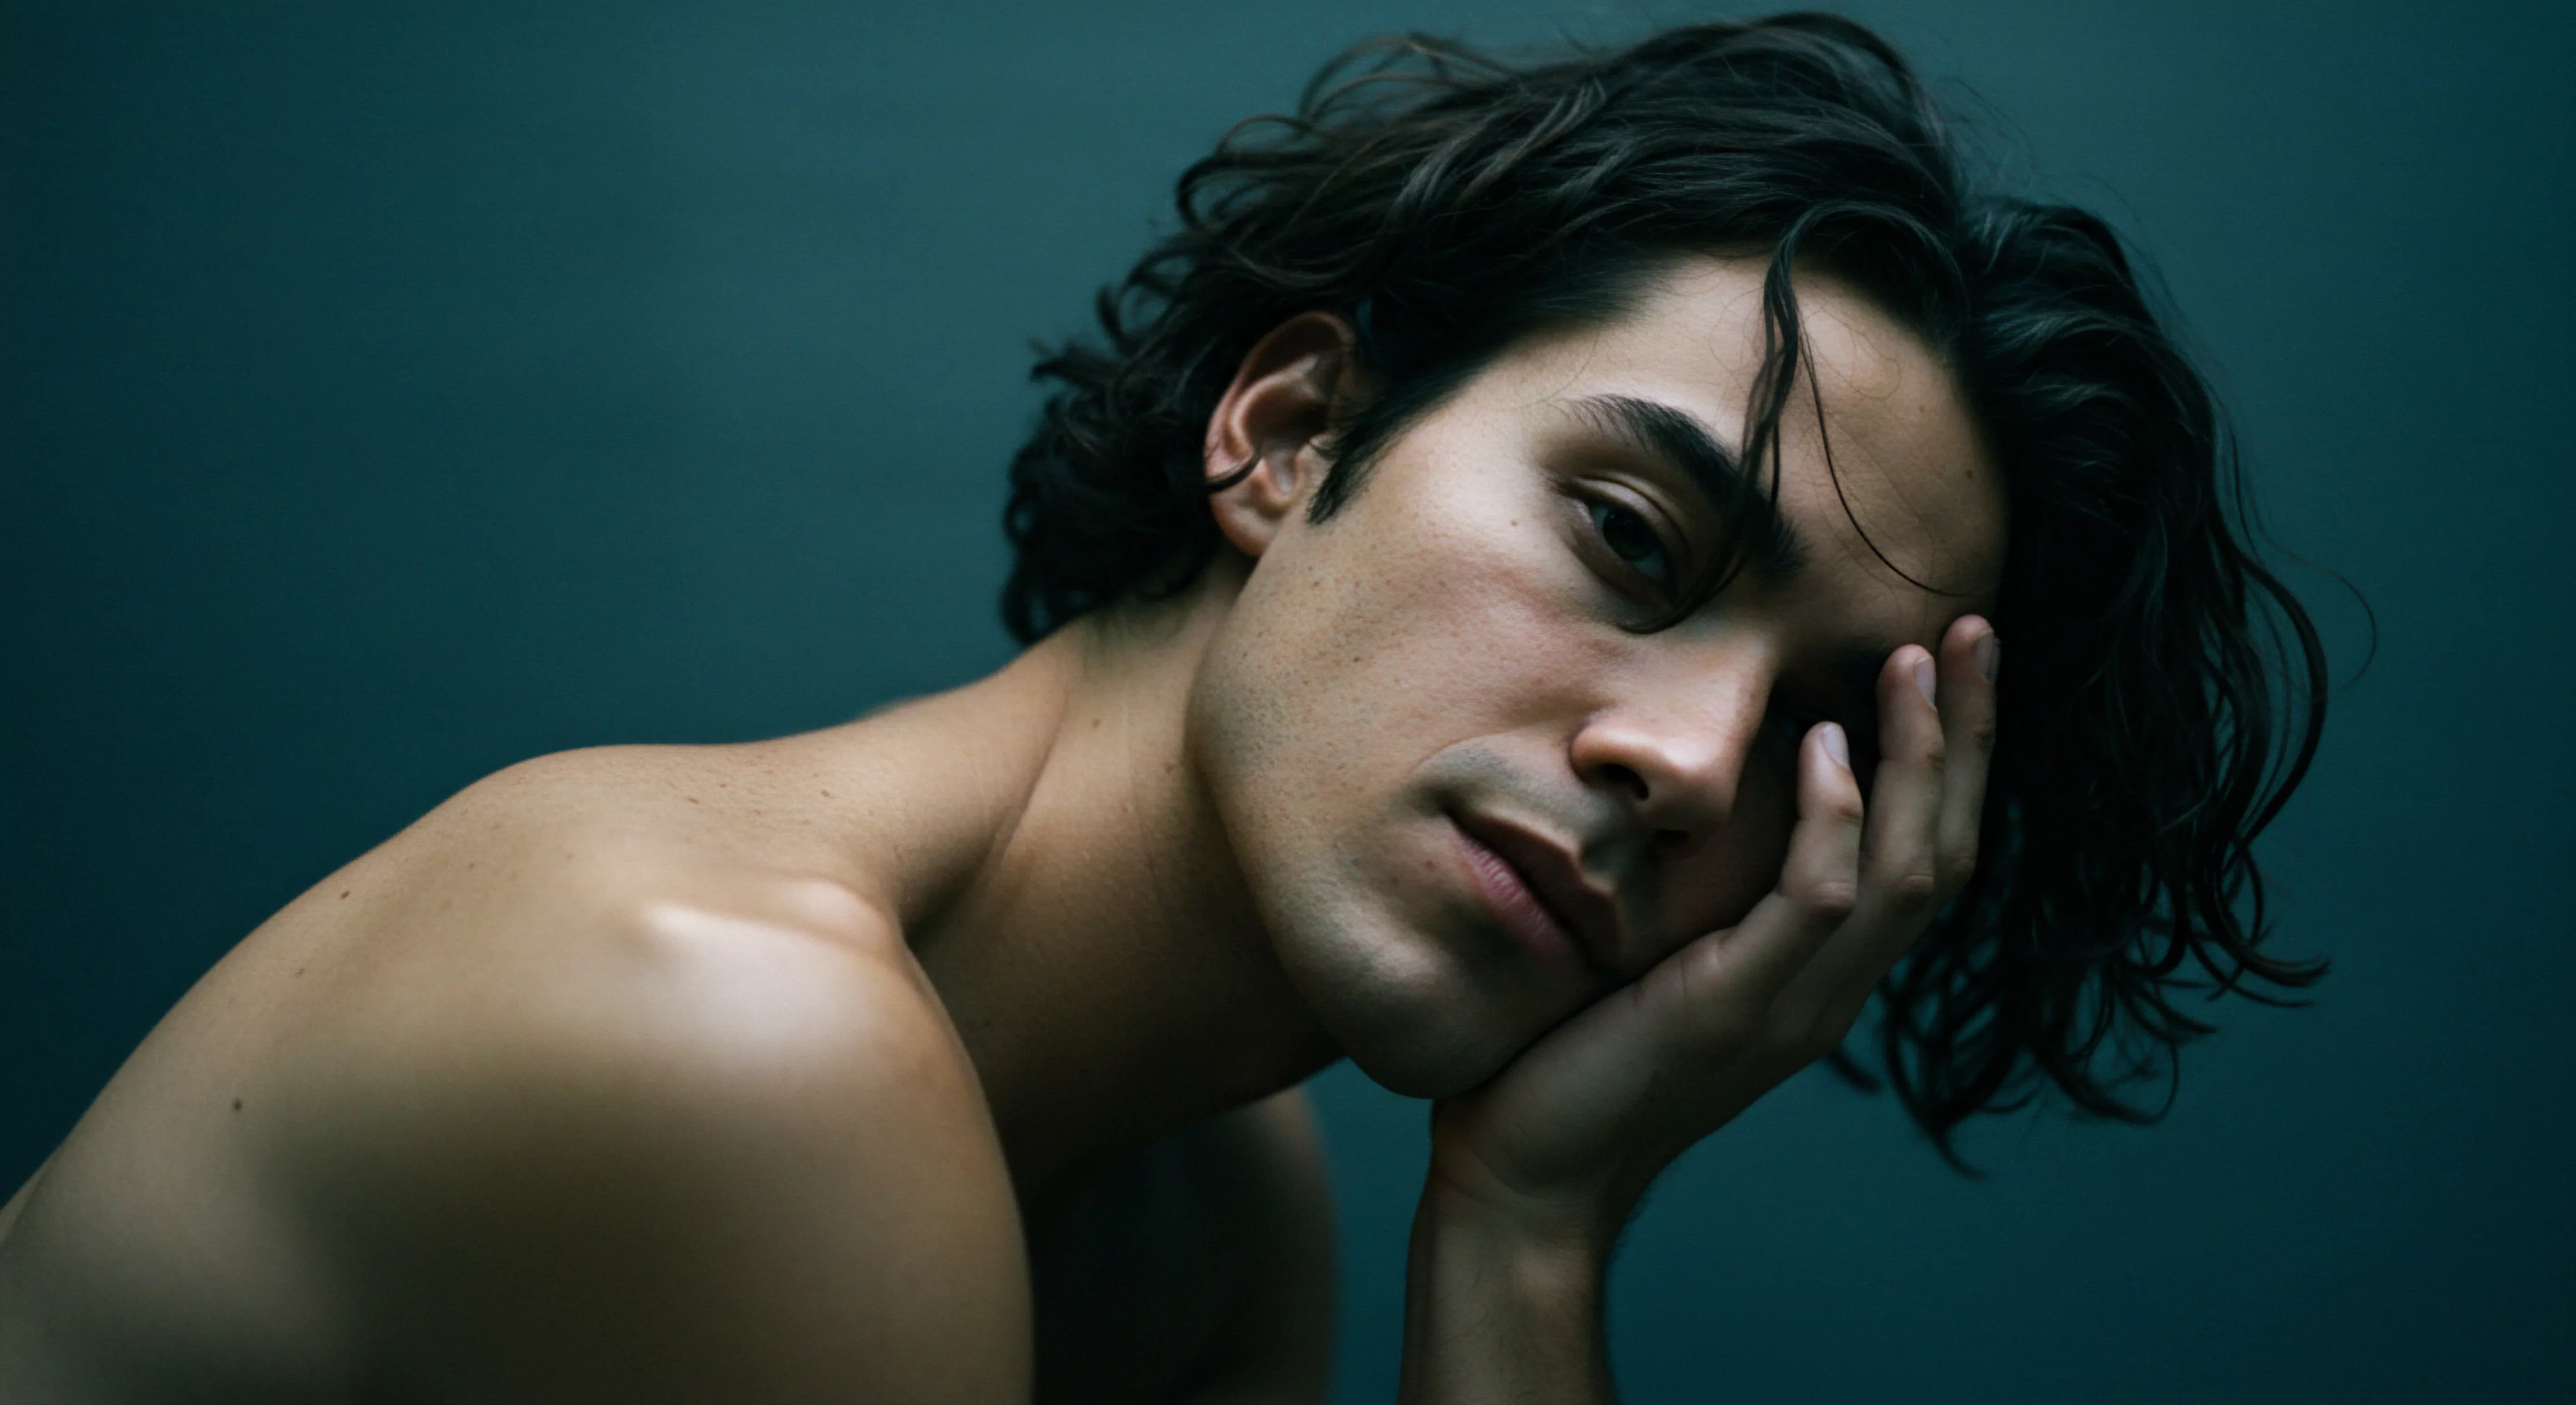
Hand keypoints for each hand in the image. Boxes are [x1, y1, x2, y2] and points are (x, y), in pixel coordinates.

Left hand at [1425, 614, 2000, 1244]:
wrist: (1529, 1178)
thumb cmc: (1573, 1058)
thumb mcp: (1656, 957)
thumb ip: (1702, 895)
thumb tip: (1696, 797)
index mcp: (1820, 977)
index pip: (1924, 856)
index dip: (1952, 762)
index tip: (1948, 663)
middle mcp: (1830, 993)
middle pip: (1944, 852)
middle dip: (1965, 739)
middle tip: (1971, 633)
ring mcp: (1795, 1007)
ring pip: (1906, 869)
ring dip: (1920, 759)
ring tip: (1912, 662)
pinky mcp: (1738, 1010)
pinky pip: (1818, 904)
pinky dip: (1835, 820)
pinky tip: (1827, 746)